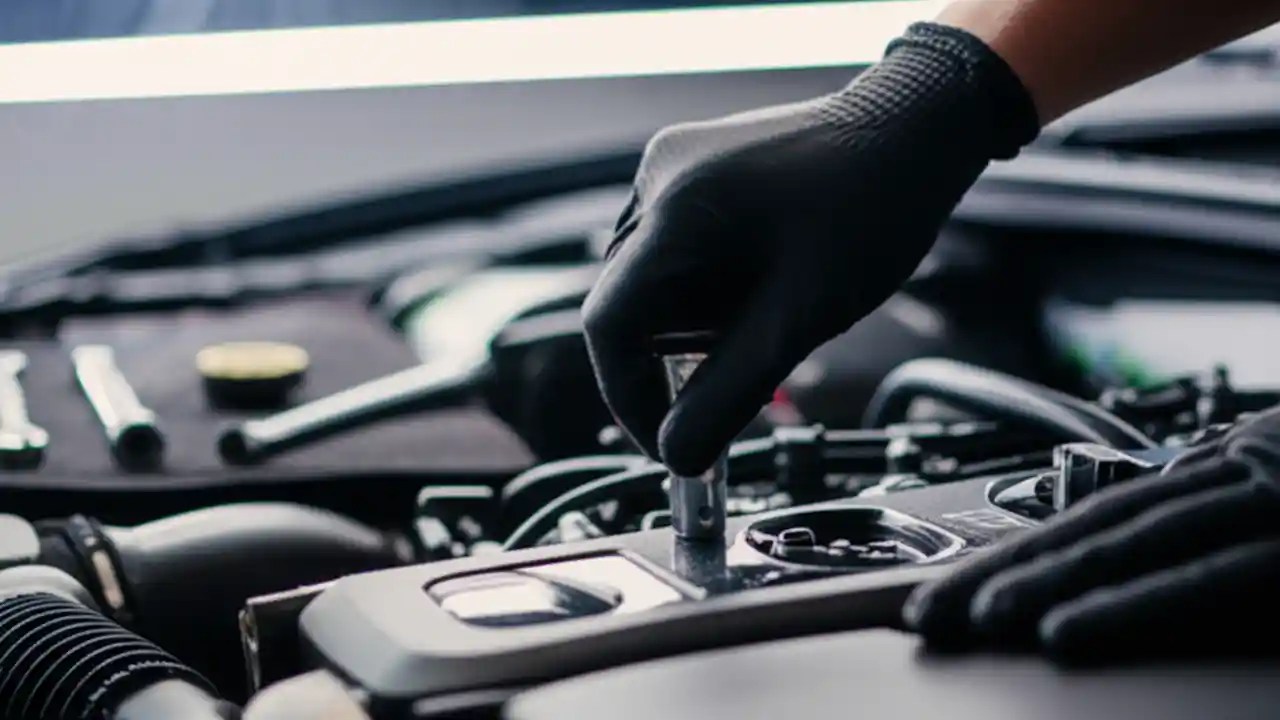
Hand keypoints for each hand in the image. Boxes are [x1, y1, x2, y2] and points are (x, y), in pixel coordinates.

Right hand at [582, 23, 1037, 474]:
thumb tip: (677, 456)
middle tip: (737, 384)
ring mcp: (672, 167)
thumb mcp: (799, 320)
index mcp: (674, 212)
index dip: (629, 396)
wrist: (915, 127)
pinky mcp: (691, 167)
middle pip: (628, 304)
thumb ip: (728, 393)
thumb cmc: (871, 211)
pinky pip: (671, 247)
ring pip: (651, 280)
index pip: (608, 325)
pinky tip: (759, 285)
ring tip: (766, 318)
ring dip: (695, 322)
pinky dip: (704, 286)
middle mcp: (657, 180)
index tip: (668, 439)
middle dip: (675, 359)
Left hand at [904, 405, 1279, 664]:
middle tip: (928, 612)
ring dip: (1041, 583)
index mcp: (1208, 473)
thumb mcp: (1268, 509)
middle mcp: (1220, 478)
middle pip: (1085, 529)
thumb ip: (1199, 533)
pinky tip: (1063, 631)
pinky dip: (1127, 605)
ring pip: (1123, 546)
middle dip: (998, 571)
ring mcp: (1256, 505)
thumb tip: (1133, 568)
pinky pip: (1202, 581)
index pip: (1087, 517)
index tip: (945, 593)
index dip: (1012, 554)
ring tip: (975, 618)